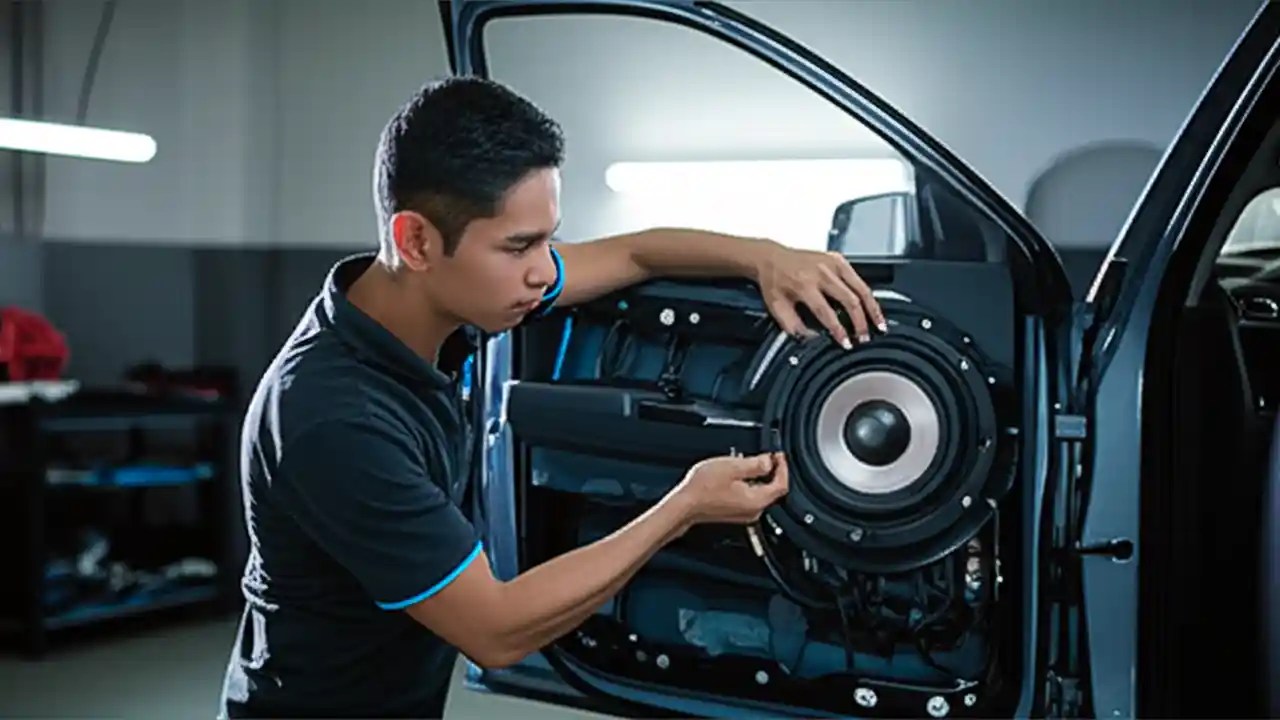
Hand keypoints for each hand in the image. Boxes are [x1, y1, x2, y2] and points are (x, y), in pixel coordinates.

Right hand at [668, 452, 789, 527]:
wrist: (683, 506)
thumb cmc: (702, 489)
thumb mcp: (733, 467)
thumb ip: (756, 463)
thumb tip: (768, 460)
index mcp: (757, 501)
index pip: (781, 484)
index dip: (783, 466)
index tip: (778, 454)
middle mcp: (753, 511)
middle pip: (772, 489)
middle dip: (771, 471)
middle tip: (767, 455)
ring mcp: (743, 514)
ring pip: (760, 492)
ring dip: (758, 476)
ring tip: (747, 461)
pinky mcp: (734, 513)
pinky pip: (748, 497)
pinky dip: (748, 484)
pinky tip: (737, 474)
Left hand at [752, 242, 886, 347]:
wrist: (772, 258)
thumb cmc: (774, 282)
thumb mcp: (776, 307)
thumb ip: (793, 326)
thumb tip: (813, 340)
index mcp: (803, 284)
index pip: (826, 312)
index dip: (838, 330)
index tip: (846, 343)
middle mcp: (820, 272)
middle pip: (849, 299)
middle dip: (860, 322)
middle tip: (864, 338)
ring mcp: (831, 264)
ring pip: (860, 288)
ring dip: (872, 309)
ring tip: (879, 325)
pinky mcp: (838, 259)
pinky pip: (858, 279)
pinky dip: (868, 295)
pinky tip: (873, 307)